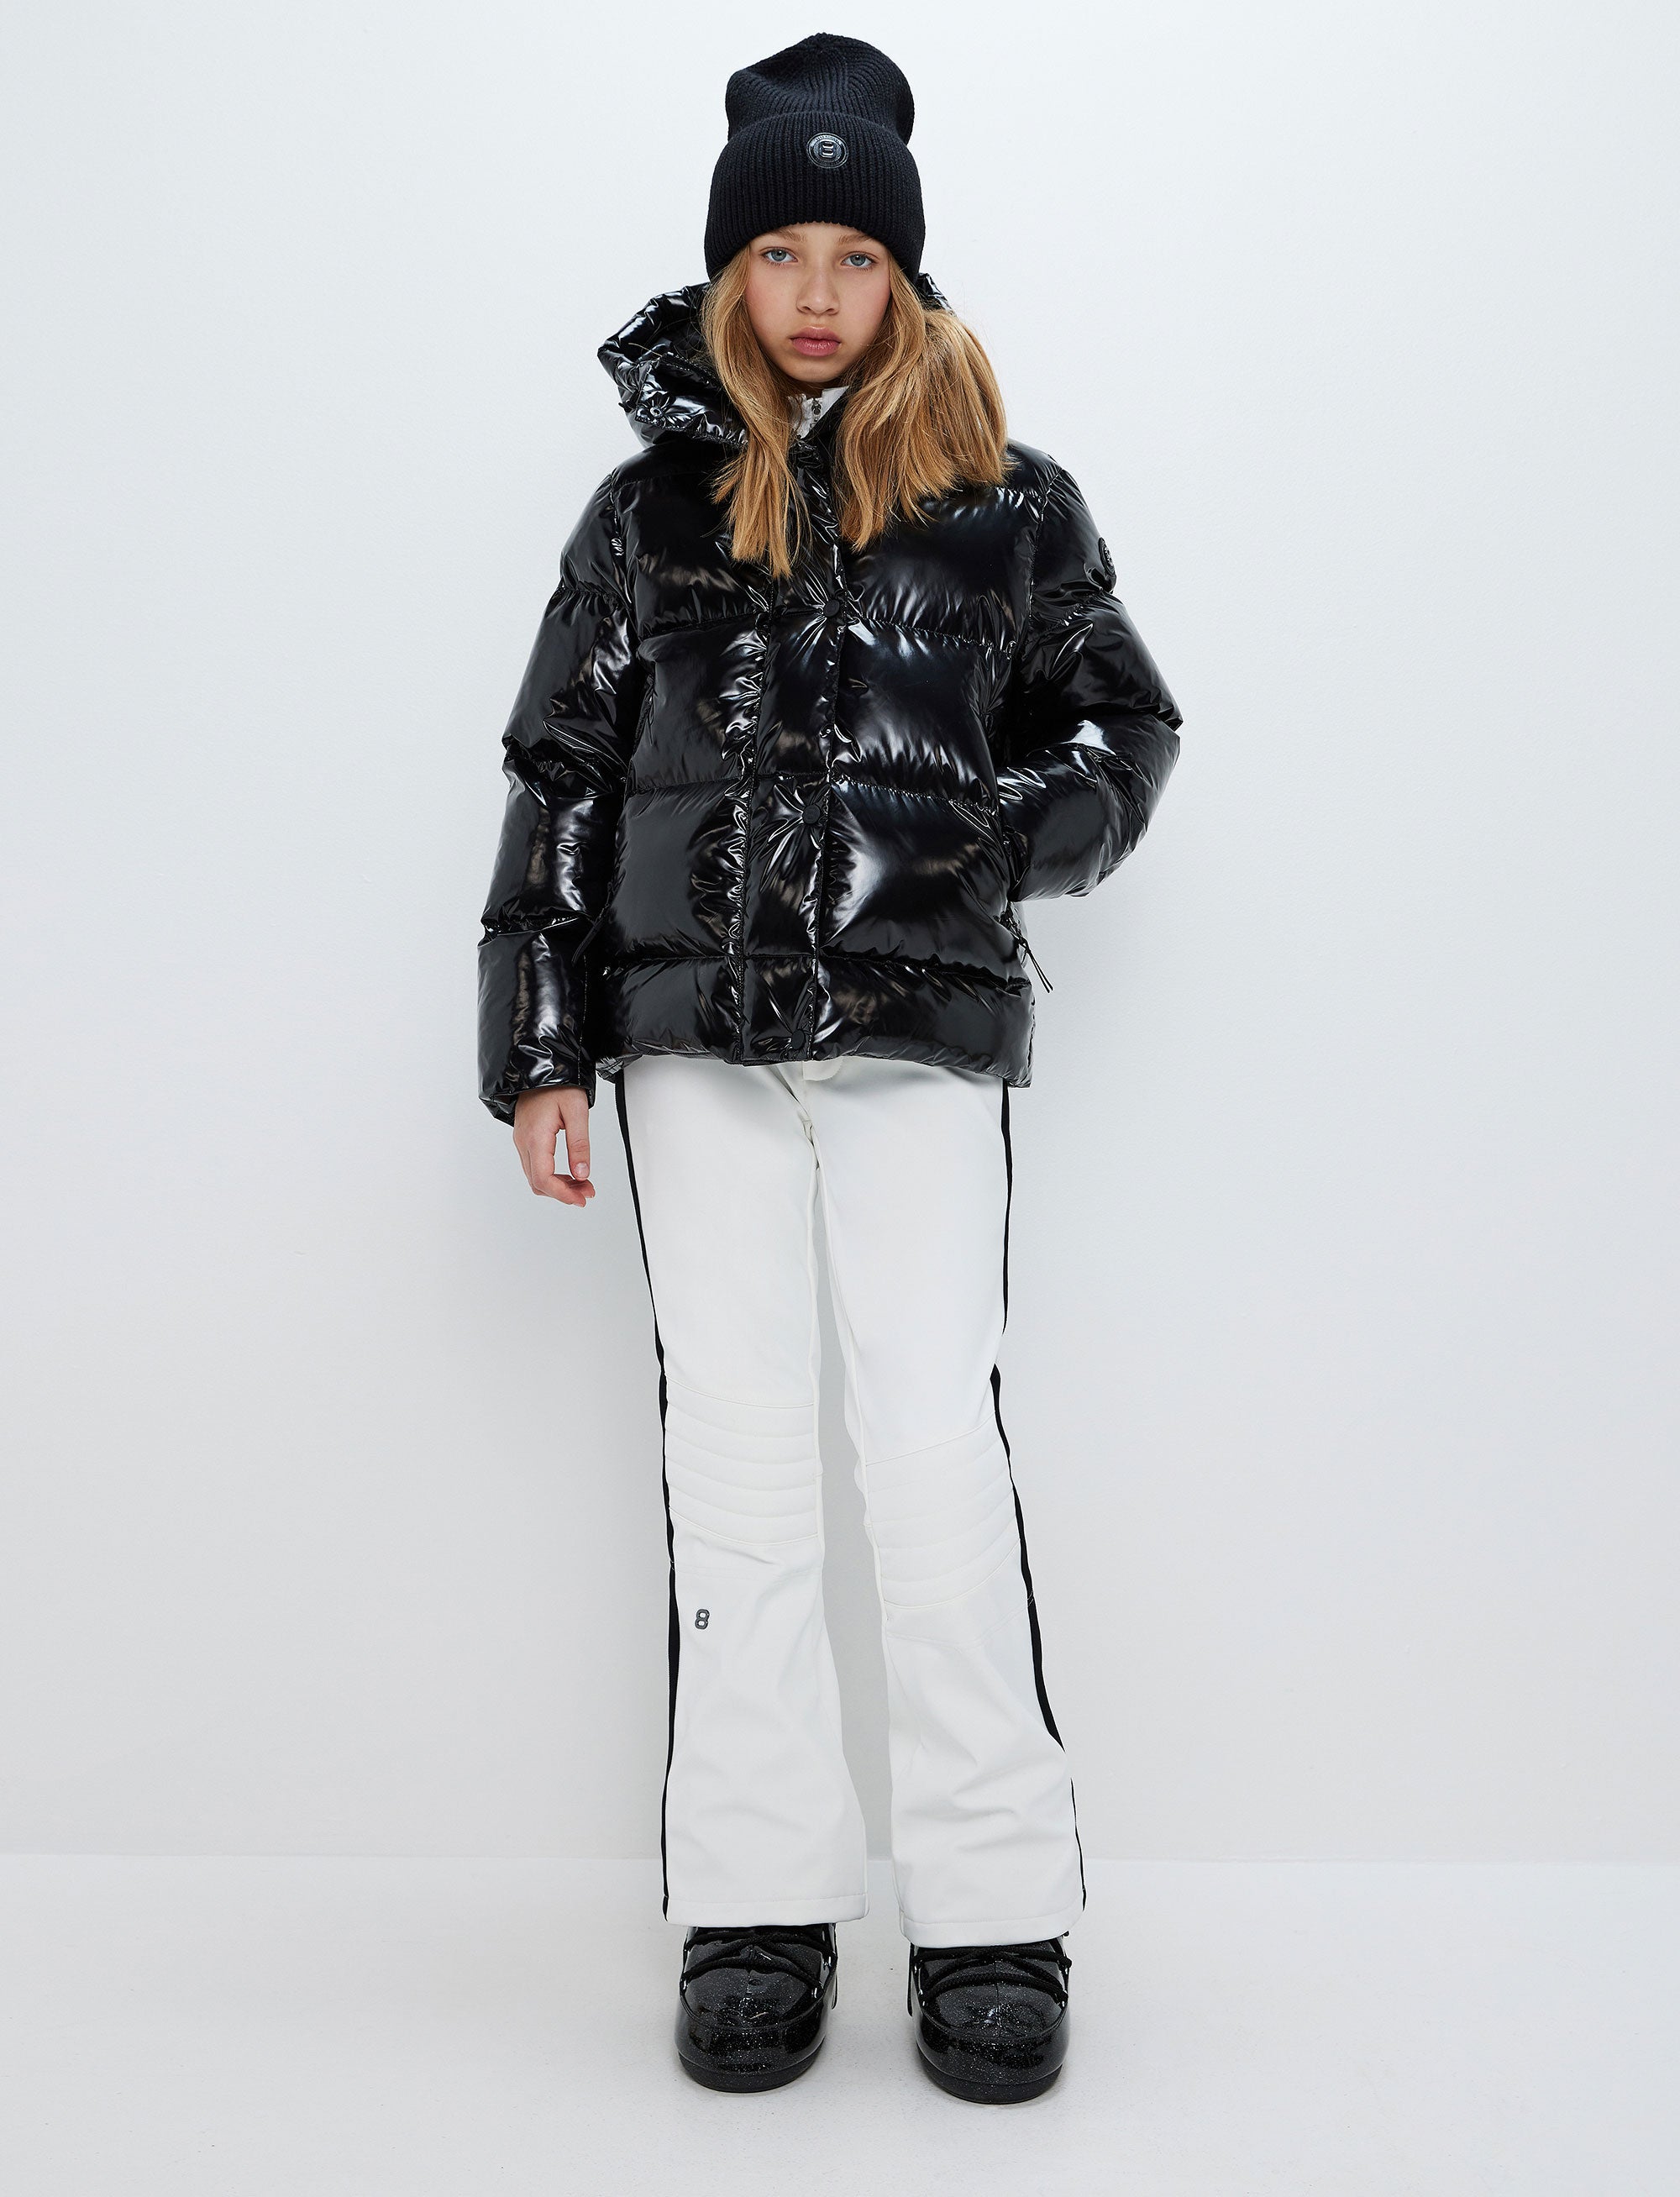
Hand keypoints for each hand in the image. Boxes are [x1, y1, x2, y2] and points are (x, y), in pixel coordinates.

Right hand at [512, 1085, 594, 1206]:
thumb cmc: (559, 1084)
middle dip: (563, 1193)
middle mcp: (523, 1142)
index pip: (543, 1178)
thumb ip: (580, 1144)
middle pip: (538, 1182)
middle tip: (587, 1193)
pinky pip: (534, 1165)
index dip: (563, 1194)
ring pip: (535, 1176)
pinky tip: (569, 1174)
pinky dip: (552, 1175)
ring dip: (558, 1185)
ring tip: (583, 1185)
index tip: (581, 1199)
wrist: (540, 1066)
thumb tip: (582, 1174)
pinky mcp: (525, 1138)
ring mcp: (522, 1141)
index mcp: (535, 1137)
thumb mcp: (577, 1111)